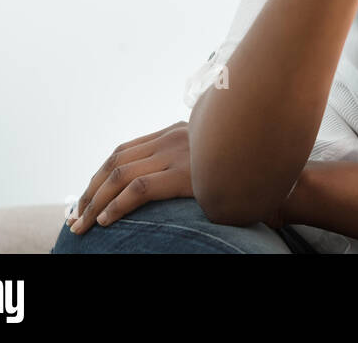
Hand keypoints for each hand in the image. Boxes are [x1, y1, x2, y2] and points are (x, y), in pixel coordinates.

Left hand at [67, 121, 286, 233]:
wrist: (281, 171)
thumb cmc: (254, 163)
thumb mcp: (219, 153)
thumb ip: (198, 156)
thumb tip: (186, 172)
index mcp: (179, 132)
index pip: (128, 149)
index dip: (103, 172)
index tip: (89, 194)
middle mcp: (175, 138)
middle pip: (117, 160)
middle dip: (91, 189)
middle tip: (76, 215)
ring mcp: (179, 154)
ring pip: (121, 174)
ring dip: (95, 201)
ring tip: (82, 225)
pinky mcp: (185, 174)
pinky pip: (140, 189)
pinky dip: (118, 205)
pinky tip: (106, 221)